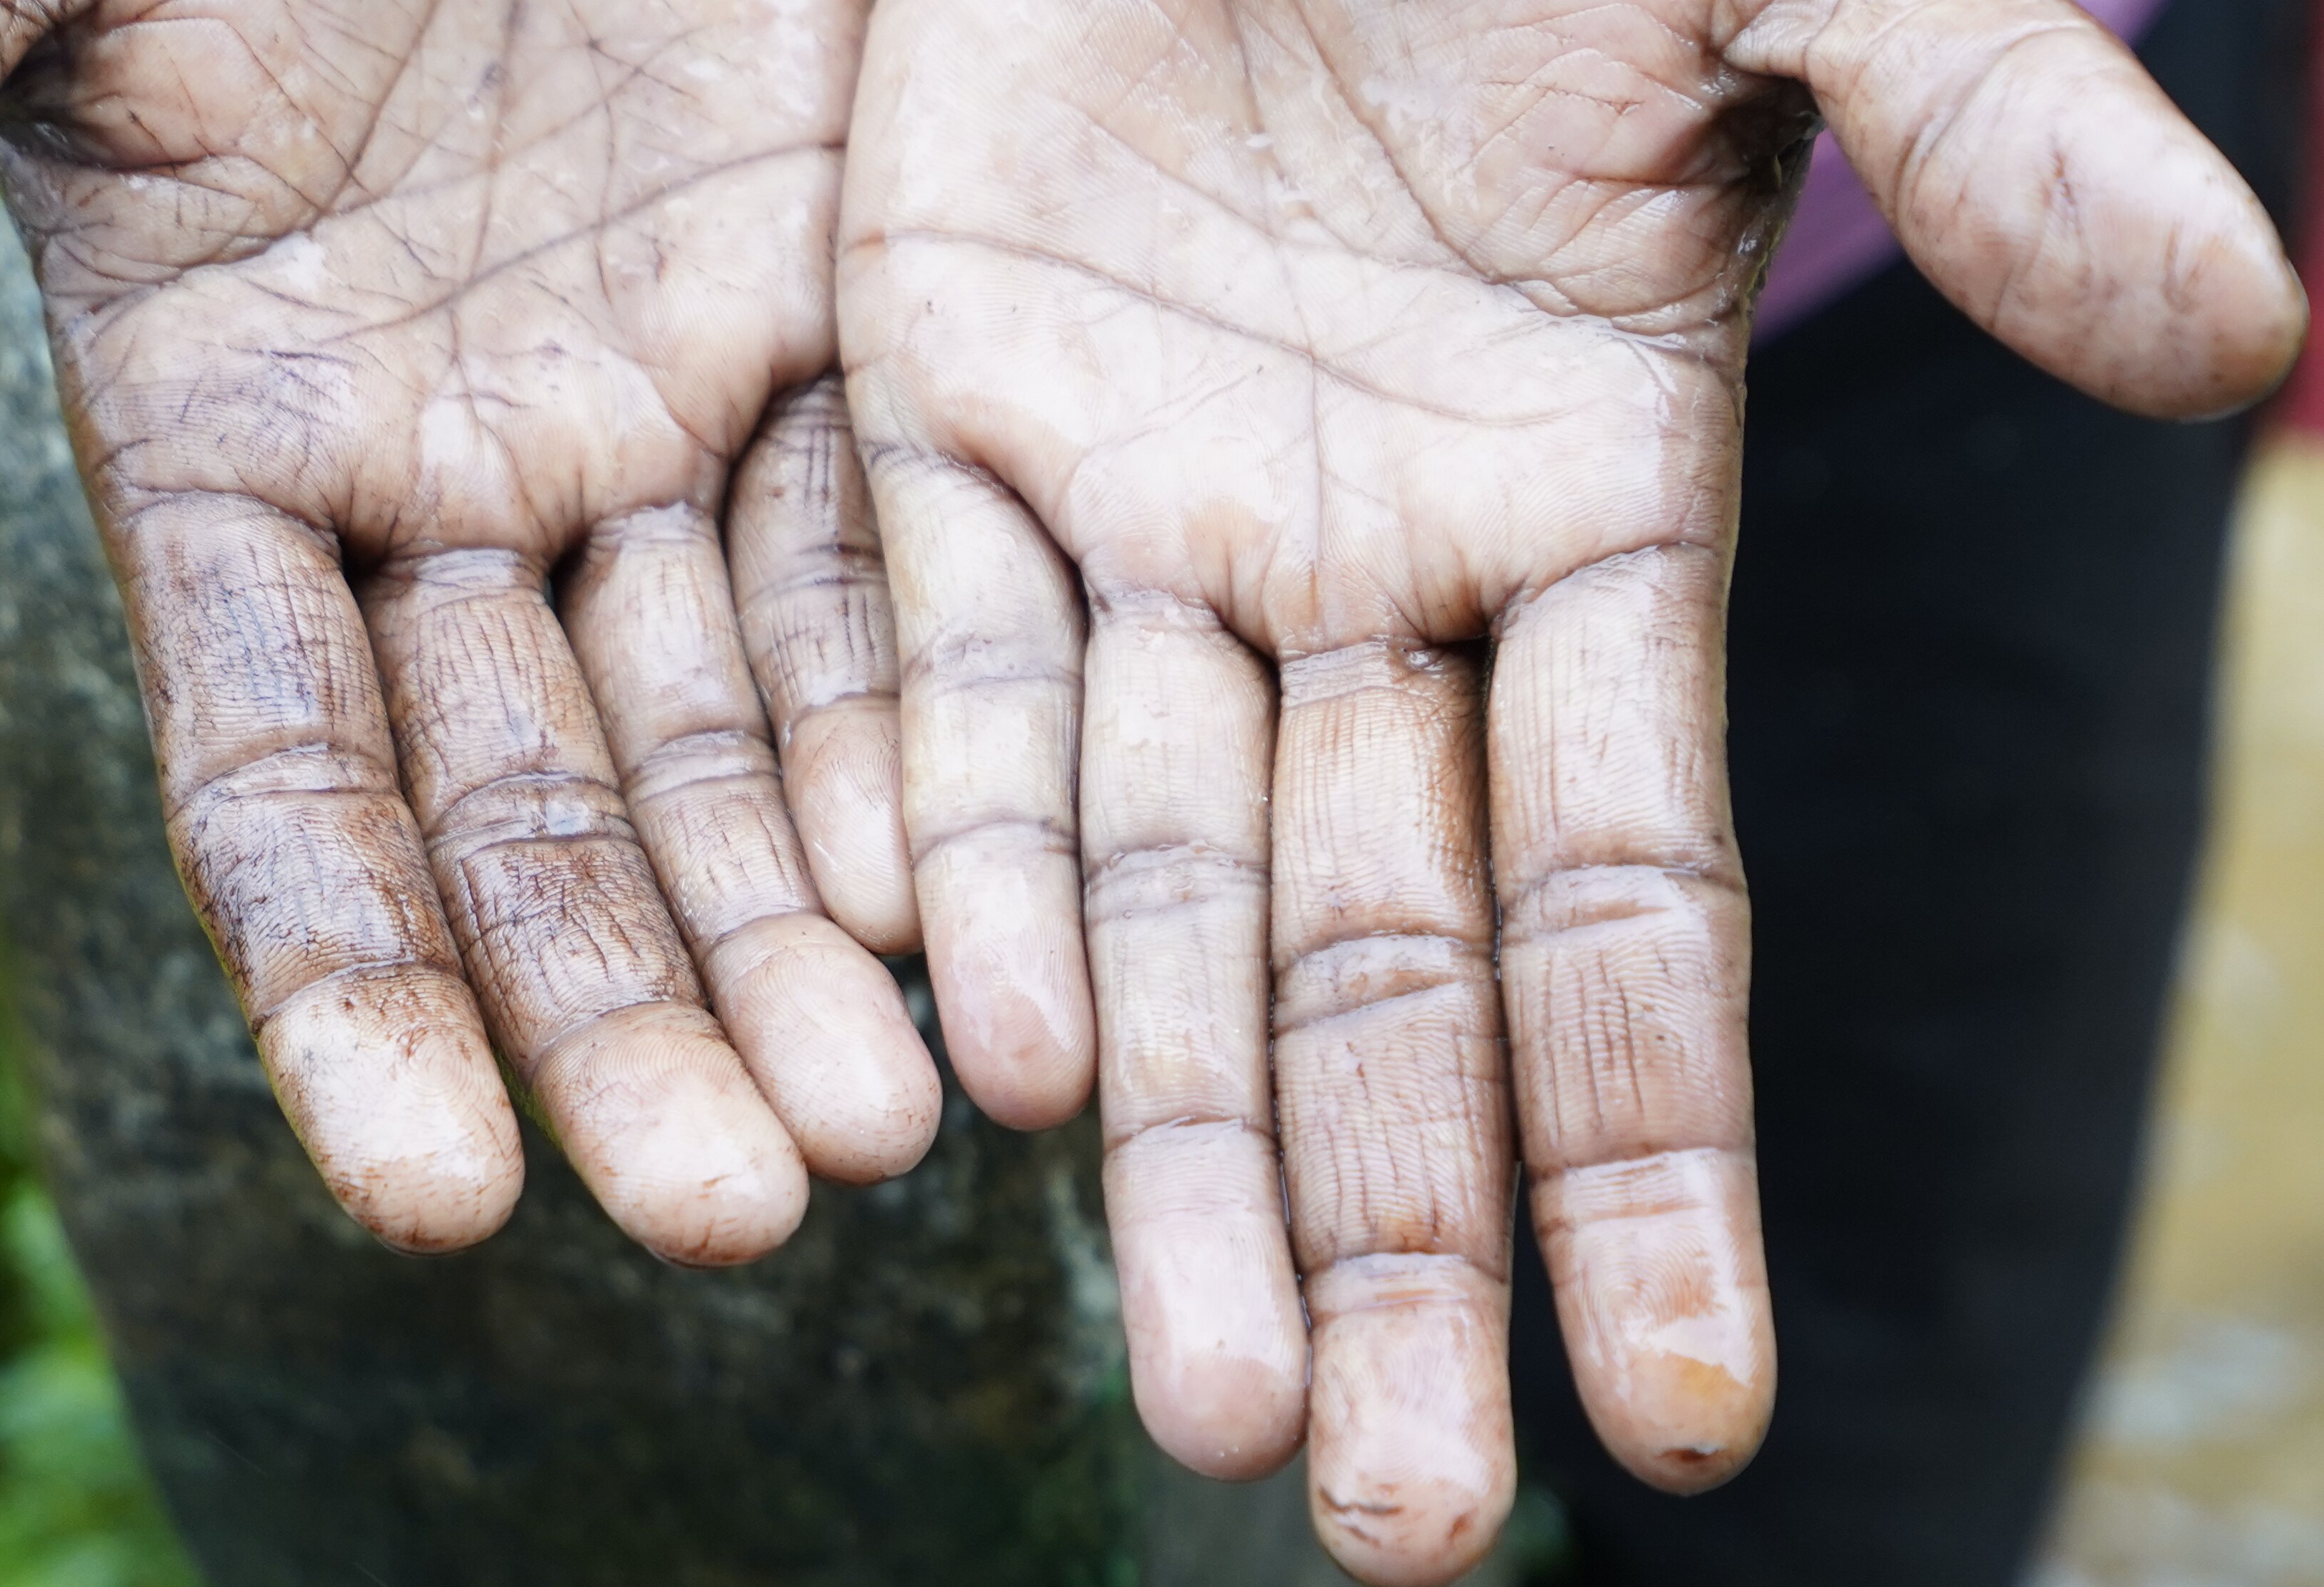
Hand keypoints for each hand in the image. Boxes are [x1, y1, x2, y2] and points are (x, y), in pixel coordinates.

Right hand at [0, 0, 938, 1265]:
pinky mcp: (820, 332)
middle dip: (630, 1023)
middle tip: (743, 1214)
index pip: (286, 792)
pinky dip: (927, 731)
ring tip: (901, 1127)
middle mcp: (441, 493)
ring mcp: (640, 427)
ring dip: (806, 934)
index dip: (353, 994)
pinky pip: (882, 568)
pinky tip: (994, 897)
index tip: (435, 1206)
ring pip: (728, 739)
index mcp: (227, 452)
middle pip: (537, 820)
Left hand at [838, 0, 2298, 1576]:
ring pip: (1153, 900)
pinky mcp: (951, 427)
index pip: (1629, 909)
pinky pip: (954, 693)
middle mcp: (1368, 592)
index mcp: (1589, 528)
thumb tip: (2254, 342)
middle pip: (1378, 978)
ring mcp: (1149, 530)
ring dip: (1167, 1148)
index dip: (1652, 1158)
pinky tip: (981, 1059)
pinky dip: (972, 871)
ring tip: (1201, 1401)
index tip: (1686, 1421)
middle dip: (1396, 1243)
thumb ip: (1998, 139)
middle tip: (1390, 1522)